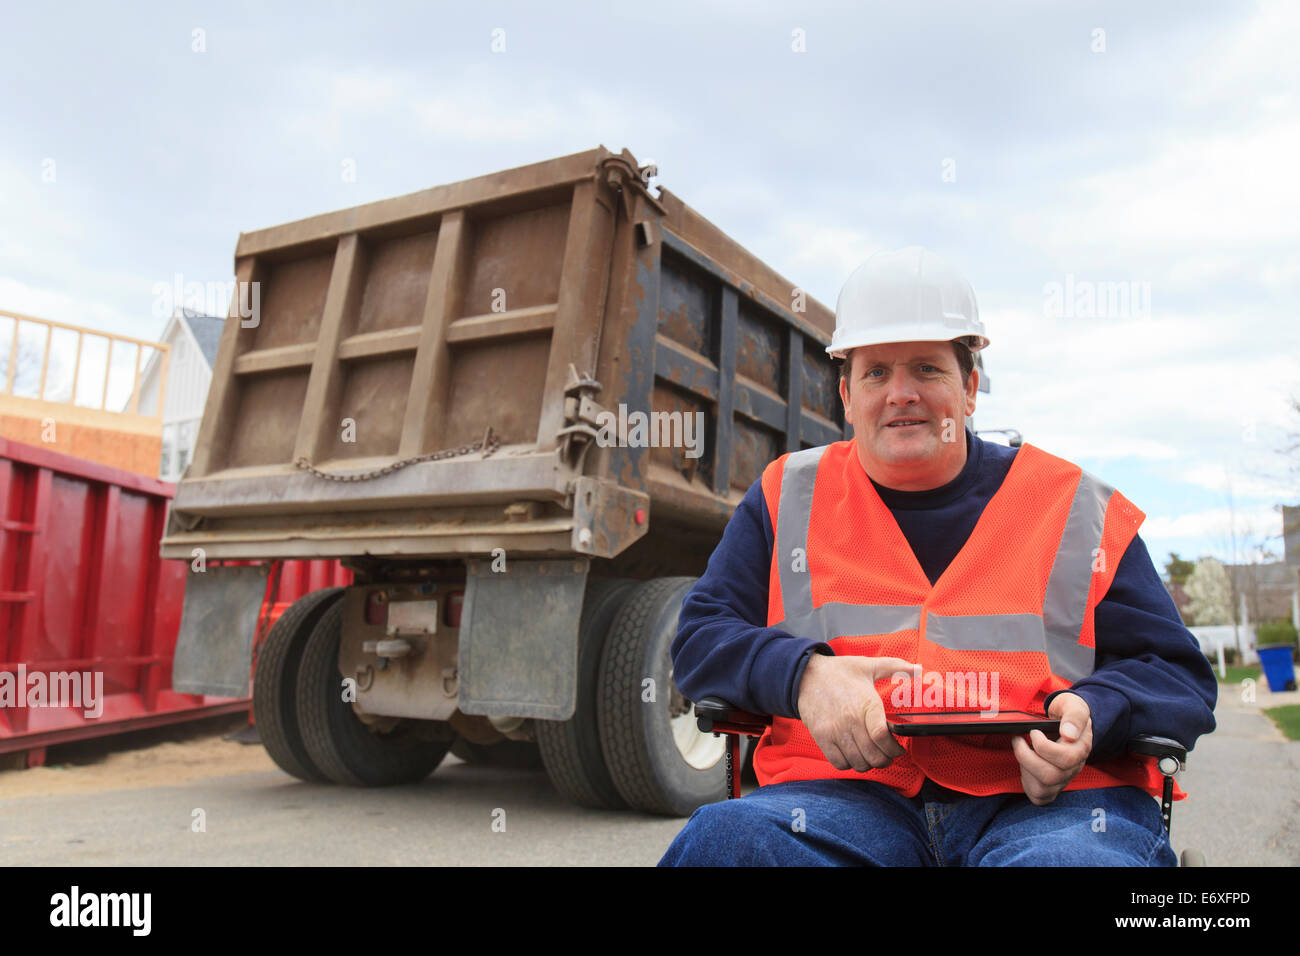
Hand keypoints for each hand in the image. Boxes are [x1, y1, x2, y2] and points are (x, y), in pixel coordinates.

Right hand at [796, 654, 921, 771]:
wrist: (805, 675)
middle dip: (886, 760)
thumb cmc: (839, 672)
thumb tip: (919, 669)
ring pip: (858, 763)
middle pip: (873, 755)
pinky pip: (839, 763)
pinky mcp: (822, 738)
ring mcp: (835, 732)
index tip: (899, 748)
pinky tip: (854, 755)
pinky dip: (849, 764)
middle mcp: (851, 721)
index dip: (894, 748)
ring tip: (872, 756)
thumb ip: (895, 667)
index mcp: (866, 704)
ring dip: (869, 764)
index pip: (882, 736)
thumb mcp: (868, 665)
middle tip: (888, 755)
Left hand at [1010, 692, 1091, 805]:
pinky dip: (1026, 782)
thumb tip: (1068, 734)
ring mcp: (1064, 779)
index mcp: (1081, 748)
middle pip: (1050, 776)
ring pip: (1043, 788)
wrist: (1066, 722)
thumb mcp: (1072, 704)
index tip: (1033, 731)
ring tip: (1020, 749)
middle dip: (1026, 756)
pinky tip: (1024, 765)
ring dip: (1024, 768)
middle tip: (1018, 739)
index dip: (1044, 747)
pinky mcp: (1052, 788)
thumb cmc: (1067, 712)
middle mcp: (1074, 767)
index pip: (1066, 758)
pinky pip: (1039, 797)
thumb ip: (1074, 716)